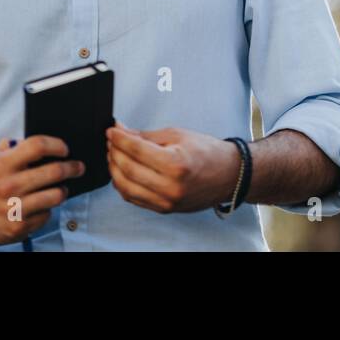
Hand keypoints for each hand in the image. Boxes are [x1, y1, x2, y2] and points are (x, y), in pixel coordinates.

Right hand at [0, 135, 84, 243]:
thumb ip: (11, 147)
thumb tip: (36, 141)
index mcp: (2, 164)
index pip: (38, 146)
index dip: (56, 145)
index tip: (64, 148)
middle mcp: (9, 186)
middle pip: (54, 171)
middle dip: (72, 167)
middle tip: (77, 167)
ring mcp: (14, 208)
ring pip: (56, 195)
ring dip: (63, 190)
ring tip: (62, 187)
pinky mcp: (18, 227)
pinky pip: (46, 215)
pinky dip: (48, 209)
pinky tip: (43, 205)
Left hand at [105, 121, 240, 212]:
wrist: (229, 175)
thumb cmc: (207, 152)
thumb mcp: (178, 135)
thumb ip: (147, 136)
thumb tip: (122, 132)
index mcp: (175, 164)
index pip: (136, 150)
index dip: (119, 139)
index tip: (111, 130)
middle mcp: (170, 187)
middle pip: (128, 170)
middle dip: (114, 152)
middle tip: (111, 141)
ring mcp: (166, 201)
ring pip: (126, 188)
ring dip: (114, 170)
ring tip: (114, 155)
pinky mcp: (164, 209)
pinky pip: (134, 199)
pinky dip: (123, 185)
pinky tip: (121, 171)